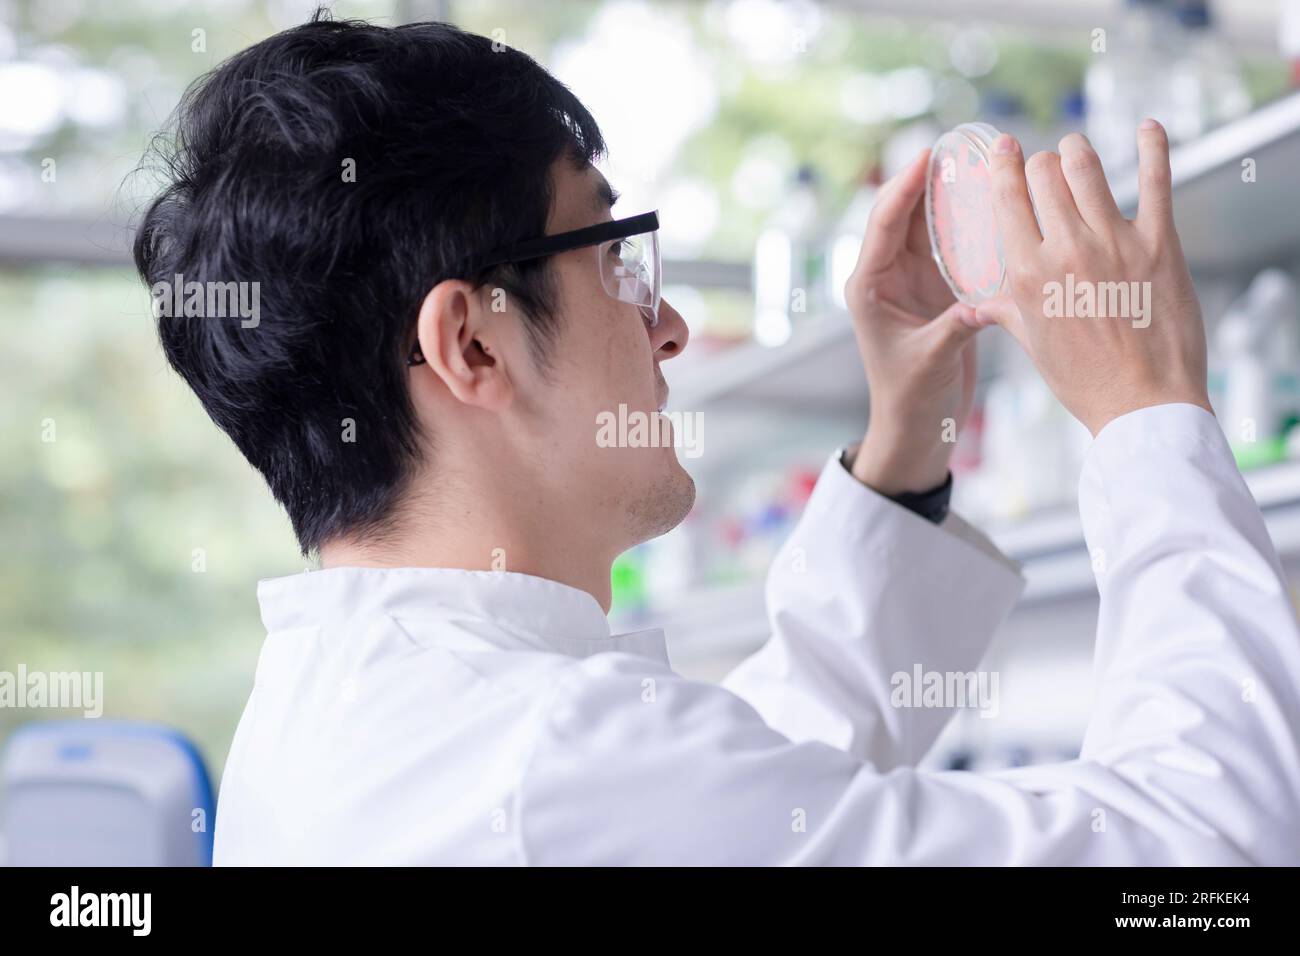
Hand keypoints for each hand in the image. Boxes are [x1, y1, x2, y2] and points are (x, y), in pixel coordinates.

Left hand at [844, 149, 982, 494]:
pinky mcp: (935, 287)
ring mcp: (910, 279)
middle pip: (904, 212)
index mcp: (868, 287)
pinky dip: (966, 220)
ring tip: (978, 158)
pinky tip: (993, 198)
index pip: (884, 224)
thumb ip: (955, 331)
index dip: (906, 186)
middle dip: (929, 177)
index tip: (928, 154)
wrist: (916, 425)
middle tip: (960, 142)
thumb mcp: (931, 363)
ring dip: (949, 193)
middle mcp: (885, 275)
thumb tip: (984, 307)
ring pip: (927, 223)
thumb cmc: (911, 399)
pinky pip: (949, 242)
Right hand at [975, 121, 1211, 435]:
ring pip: (1087, 166)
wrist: (1141, 403)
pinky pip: (1156, 180)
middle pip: (1044, 172)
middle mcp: (1066, 249)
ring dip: (1078, 151)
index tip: (1003, 147)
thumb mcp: (1033, 343)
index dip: (1003, 164)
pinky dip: (1153, 148)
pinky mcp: (1158, 244)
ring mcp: (1114, 242)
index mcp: (1028, 273)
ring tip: (1077, 152)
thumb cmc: (1083, 381)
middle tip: (1043, 168)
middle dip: (1039, 163)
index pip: (1007, 197)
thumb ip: (1007, 310)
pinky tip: (1149, 128)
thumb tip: (983, 303)